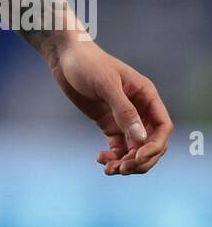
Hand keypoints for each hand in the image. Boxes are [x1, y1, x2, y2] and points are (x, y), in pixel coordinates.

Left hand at [48, 38, 172, 174]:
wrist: (65, 57)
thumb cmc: (87, 63)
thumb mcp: (105, 84)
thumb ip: (124, 111)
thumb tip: (141, 139)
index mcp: (146, 96)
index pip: (162, 127)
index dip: (155, 146)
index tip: (138, 157)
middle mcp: (139, 109)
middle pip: (152, 143)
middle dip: (141, 159)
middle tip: (122, 169)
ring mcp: (124, 118)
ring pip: (135, 149)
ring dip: (126, 163)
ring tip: (108, 169)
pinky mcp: (109, 123)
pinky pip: (118, 147)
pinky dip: (113, 157)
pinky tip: (100, 158)